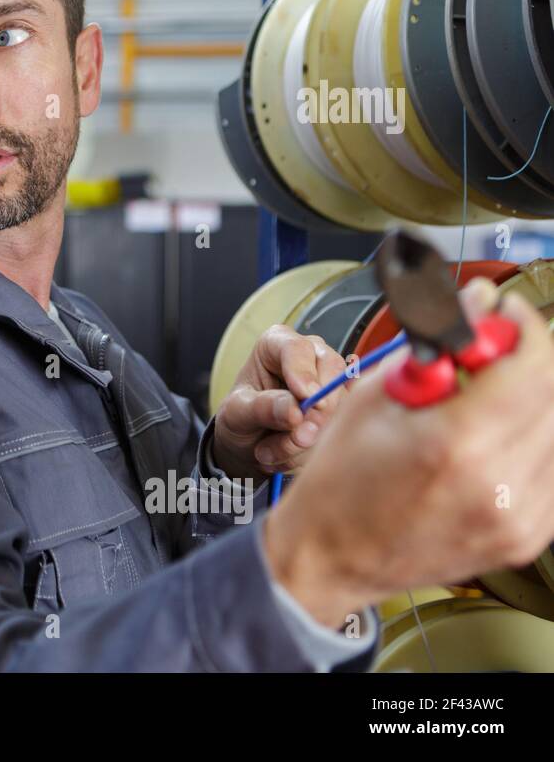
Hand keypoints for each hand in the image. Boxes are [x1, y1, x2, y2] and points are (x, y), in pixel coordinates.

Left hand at [213, 324, 348, 480]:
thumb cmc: (241, 417)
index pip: (297, 348)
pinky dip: (316, 449)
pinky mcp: (344, 408)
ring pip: (339, 406)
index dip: (304, 372)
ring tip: (273, 449)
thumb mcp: (237, 413)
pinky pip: (344, 427)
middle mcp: (310, 355)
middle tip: (296, 438)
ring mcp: (332, 381)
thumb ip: (262, 408)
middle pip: (331, 373)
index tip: (305, 397)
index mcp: (276, 343)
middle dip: (316, 412)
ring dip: (309, 438)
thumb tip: (296, 412)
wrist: (251, 443)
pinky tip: (290, 454)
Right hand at [263, 278, 553, 629]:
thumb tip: (474, 307)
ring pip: (552, 428)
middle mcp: (498, 483)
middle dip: (520, 361)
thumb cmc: (339, 482)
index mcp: (455, 445)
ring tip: (469, 410)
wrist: (332, 556)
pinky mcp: (528, 535)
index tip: (501, 317)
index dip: (522, 328)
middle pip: (550, 392)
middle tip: (481, 356)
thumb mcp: (371, 399)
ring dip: (521, 404)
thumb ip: (433, 349)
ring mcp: (519, 516)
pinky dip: (522, 444)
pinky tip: (478, 447)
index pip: (532, 364)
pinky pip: (546, 467)